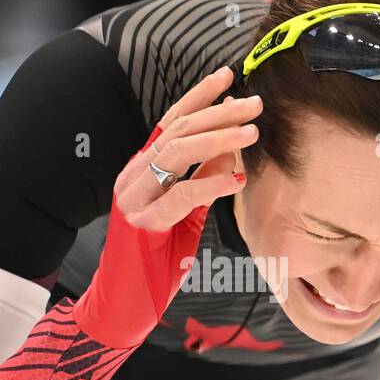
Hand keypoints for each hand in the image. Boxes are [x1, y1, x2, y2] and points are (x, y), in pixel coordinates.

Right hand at [73, 65, 261, 346]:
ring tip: (250, 132)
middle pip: (177, 131)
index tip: (228, 76)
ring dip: (217, 139)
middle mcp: (132, 176)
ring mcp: (133, 198)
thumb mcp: (185, 215)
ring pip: (175, 153)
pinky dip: (210, 183)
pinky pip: (179, 195)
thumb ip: (202, 181)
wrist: (125, 303)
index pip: (171, 122)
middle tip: (253, 104)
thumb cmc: (156, 261)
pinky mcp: (141, 223)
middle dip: (218, 114)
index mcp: (141, 169)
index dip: (198, 96)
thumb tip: (228, 151)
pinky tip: (235, 179)